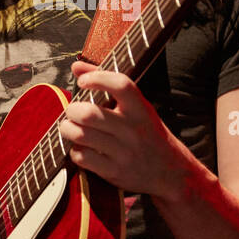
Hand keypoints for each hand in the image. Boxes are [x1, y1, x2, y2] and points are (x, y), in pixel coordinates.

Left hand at [59, 60, 190, 198]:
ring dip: (68, 129)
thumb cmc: (148, 133)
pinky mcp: (114, 171)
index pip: (120, 85)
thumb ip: (107, 83)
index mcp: (141, 109)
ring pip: (81, 135)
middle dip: (72, 110)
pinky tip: (81, 147)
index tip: (82, 81)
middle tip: (73, 111)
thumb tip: (76, 66)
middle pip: (89, 114)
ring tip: (70, 127)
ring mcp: (123, 152)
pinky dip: (76, 151)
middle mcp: (132, 129)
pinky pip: (83, 157)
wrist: (171, 171)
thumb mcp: (138, 107)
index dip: (97, 78)